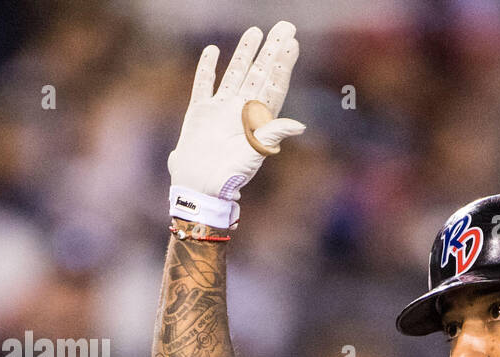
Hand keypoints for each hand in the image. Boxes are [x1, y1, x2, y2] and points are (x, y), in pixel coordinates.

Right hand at [167, 21, 304, 226]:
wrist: (200, 186)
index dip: (284, 64)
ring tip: (255, 32)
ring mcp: (220, 109)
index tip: (292, 43)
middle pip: (259, 73)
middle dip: (271, 50)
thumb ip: (272, 134)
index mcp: (258, 119)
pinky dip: (208, 68)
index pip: (274, 85)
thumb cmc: (230, 175)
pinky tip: (213, 51)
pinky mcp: (200, 111)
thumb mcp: (254, 153)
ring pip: (236, 73)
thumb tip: (299, 125)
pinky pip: (204, 84)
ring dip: (245, 53)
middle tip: (283, 27)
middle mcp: (242, 110)